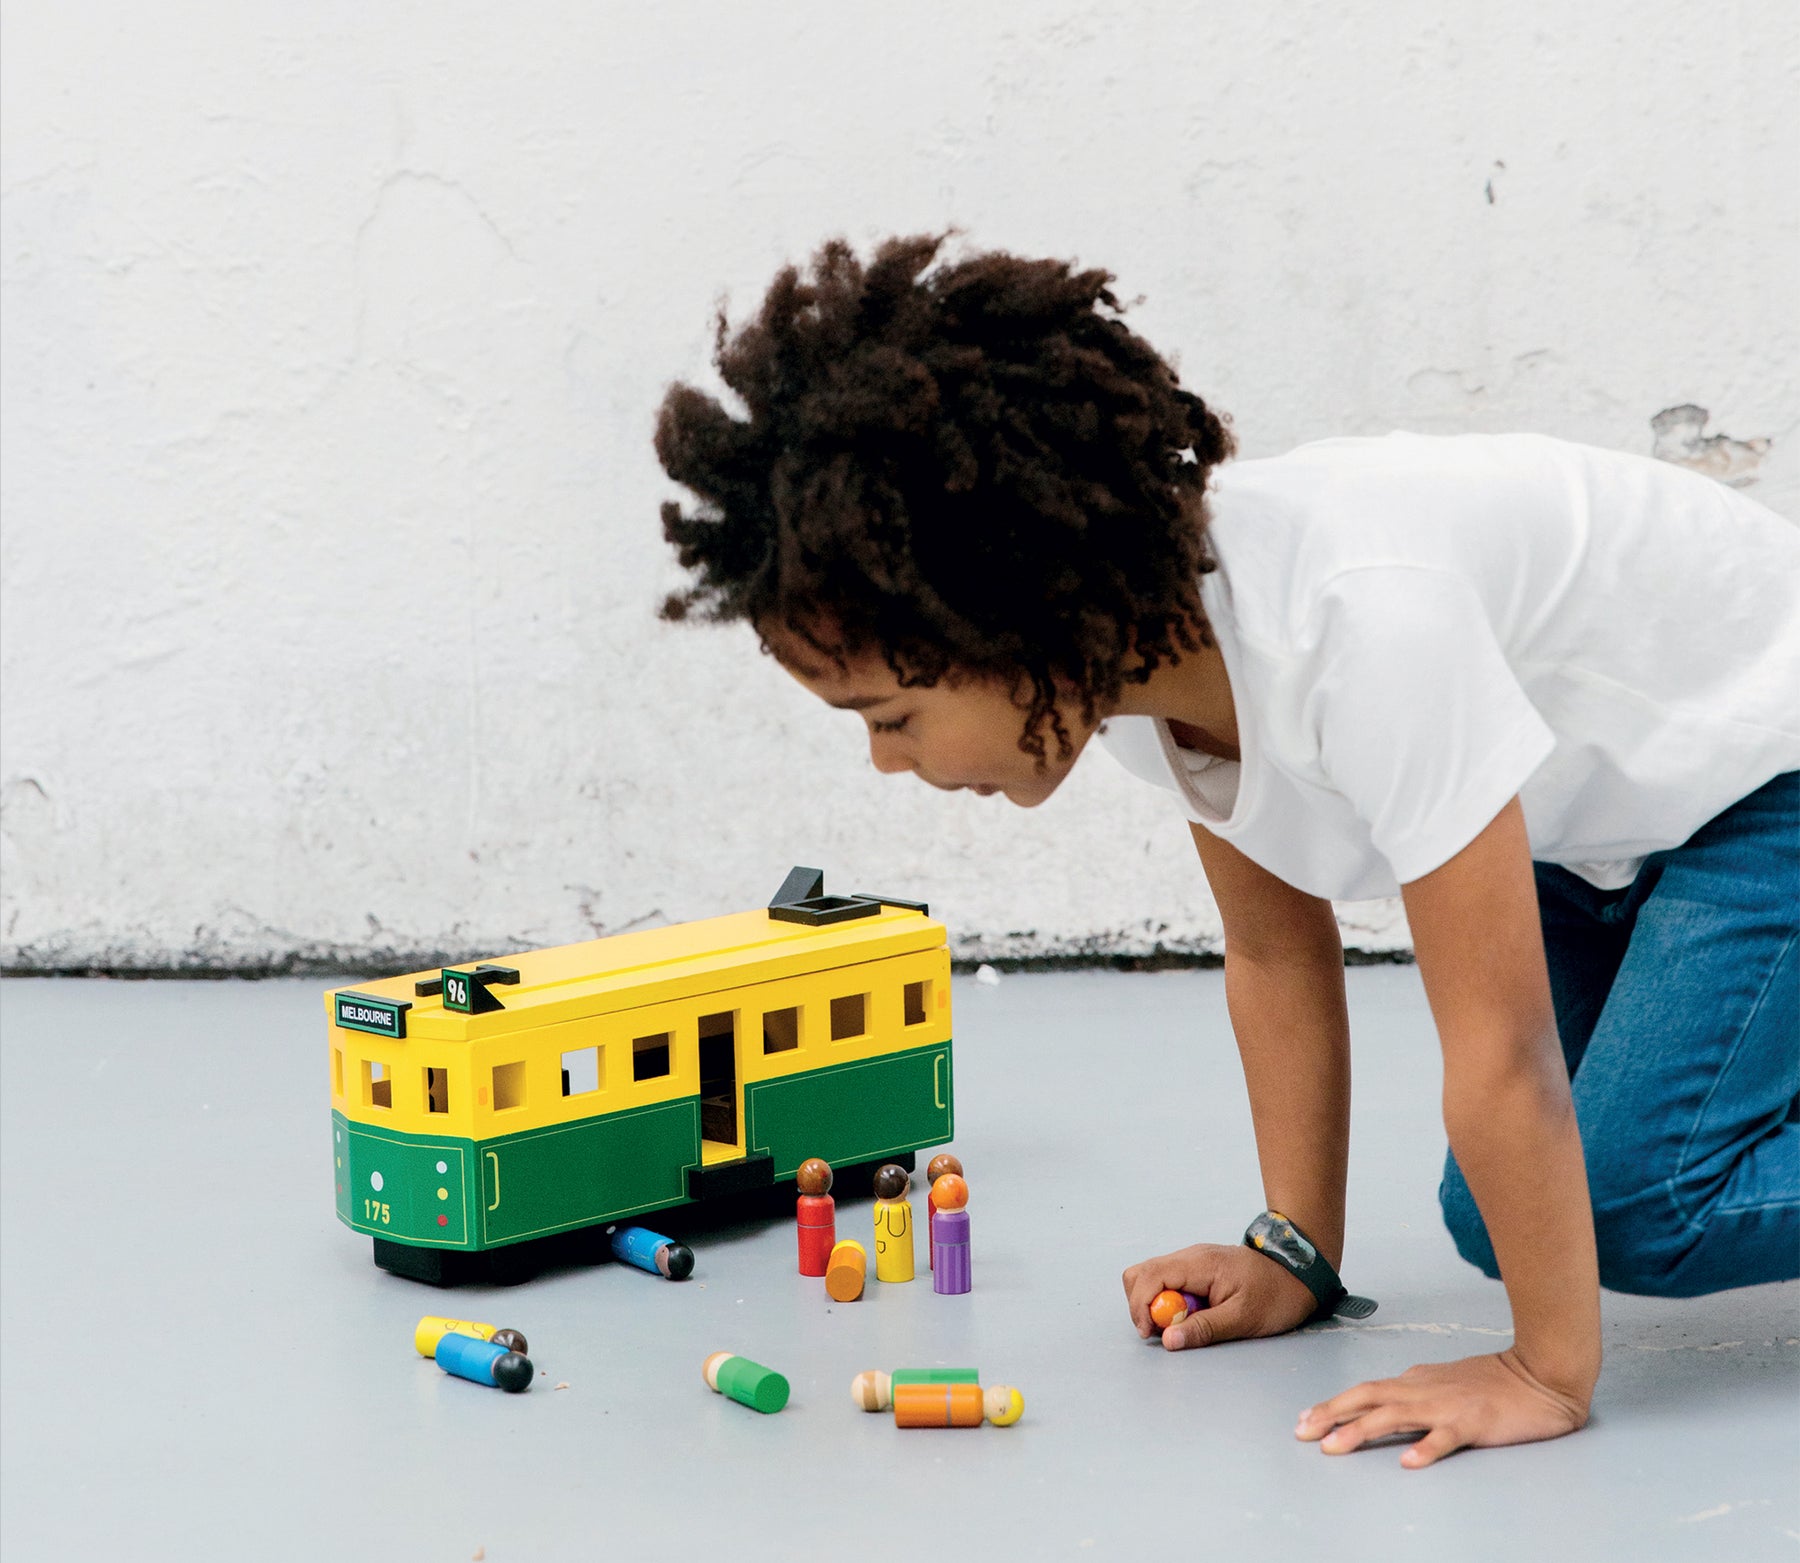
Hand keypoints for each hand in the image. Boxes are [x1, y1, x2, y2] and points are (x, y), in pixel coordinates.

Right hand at [1121, 1241, 1317, 1348]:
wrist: (1298, 1274)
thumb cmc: (1276, 1296)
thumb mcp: (1243, 1318)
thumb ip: (1204, 1328)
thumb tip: (1168, 1341)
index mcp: (1199, 1263)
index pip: (1150, 1275)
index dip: (1141, 1306)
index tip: (1150, 1333)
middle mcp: (1189, 1256)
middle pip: (1141, 1273)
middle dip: (1143, 1305)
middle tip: (1164, 1331)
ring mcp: (1191, 1261)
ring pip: (1150, 1277)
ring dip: (1154, 1304)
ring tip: (1180, 1325)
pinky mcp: (1195, 1270)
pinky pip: (1167, 1282)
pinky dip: (1166, 1302)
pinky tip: (1189, 1316)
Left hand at [1296, 1349, 1590, 1467]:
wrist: (1539, 1374)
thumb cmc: (1494, 1381)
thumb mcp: (1444, 1381)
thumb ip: (1414, 1390)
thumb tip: (1385, 1399)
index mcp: (1415, 1381)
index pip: (1365, 1391)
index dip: (1332, 1404)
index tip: (1304, 1418)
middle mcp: (1423, 1390)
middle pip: (1367, 1398)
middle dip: (1331, 1414)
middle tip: (1302, 1432)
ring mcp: (1447, 1406)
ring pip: (1394, 1416)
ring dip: (1361, 1431)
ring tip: (1334, 1448)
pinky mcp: (1474, 1423)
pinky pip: (1446, 1437)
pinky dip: (1426, 1448)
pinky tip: (1408, 1462)